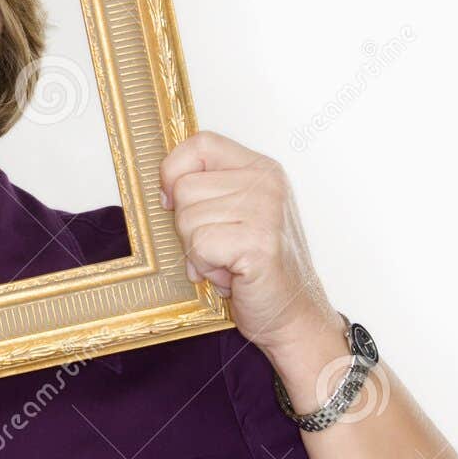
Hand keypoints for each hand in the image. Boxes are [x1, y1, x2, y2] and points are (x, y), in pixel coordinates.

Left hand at [158, 130, 339, 359]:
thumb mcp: (234, 216)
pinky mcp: (259, 242)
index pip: (201, 144)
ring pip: (187, 219)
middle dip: (188, 227)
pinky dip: (206, 268)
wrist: (293, 314)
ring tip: (228, 262)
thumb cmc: (256, 269)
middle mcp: (267, 183)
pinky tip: (231, 275)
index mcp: (261, 169)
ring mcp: (266, 211)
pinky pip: (200, 246)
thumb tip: (164, 188)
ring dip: (198, 252)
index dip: (174, 171)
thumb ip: (208, 192)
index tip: (171, 201)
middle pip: (185, 188)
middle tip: (219, 248)